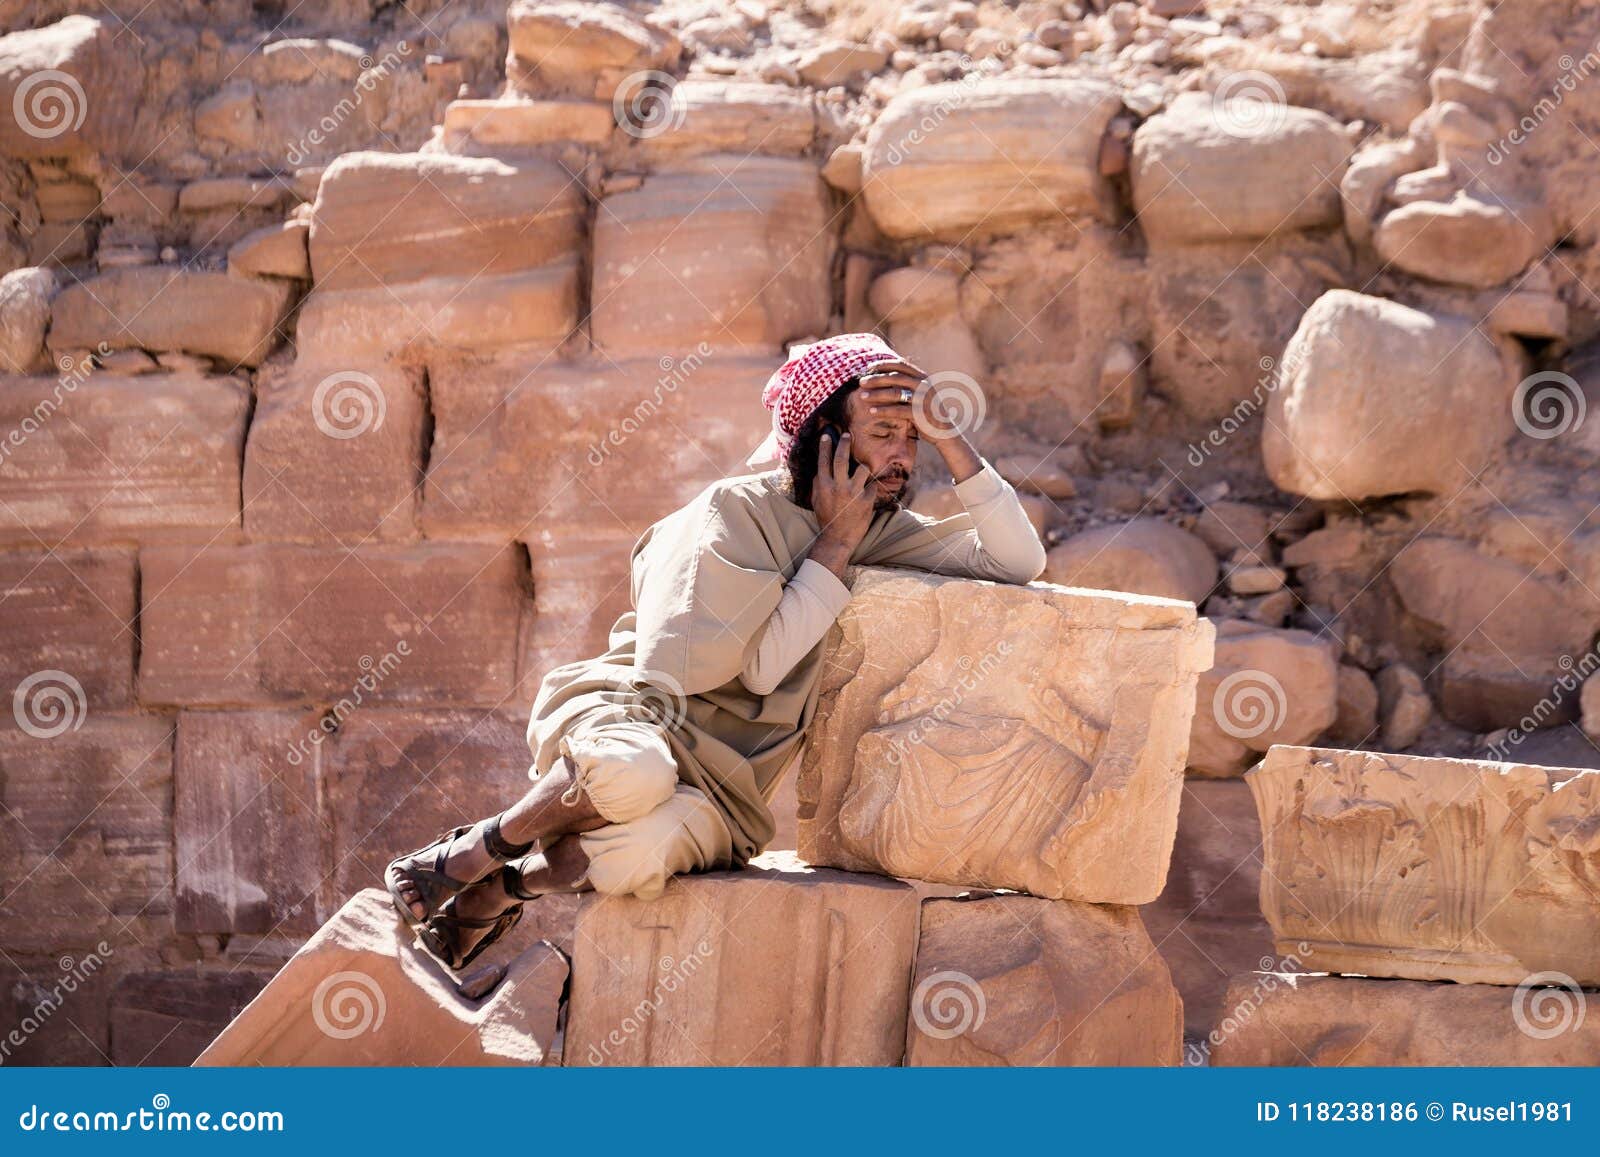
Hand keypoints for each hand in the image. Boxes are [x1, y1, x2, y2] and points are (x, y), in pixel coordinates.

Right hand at [809, 429, 874, 577]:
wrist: (838, 537)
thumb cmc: (826, 518)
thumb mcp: (816, 501)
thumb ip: (818, 484)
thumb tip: (820, 470)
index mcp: (823, 486)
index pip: (823, 461)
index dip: (825, 446)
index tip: (827, 435)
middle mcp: (837, 487)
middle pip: (842, 459)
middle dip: (845, 444)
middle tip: (848, 434)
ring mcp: (853, 493)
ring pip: (862, 469)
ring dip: (864, 467)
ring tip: (864, 469)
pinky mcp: (866, 500)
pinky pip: (871, 487)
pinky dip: (870, 489)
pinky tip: (867, 495)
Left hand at [858, 360, 981, 482]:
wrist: (943, 430)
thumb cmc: (926, 410)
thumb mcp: (920, 392)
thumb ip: (907, 382)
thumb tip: (884, 373)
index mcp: (923, 377)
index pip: (900, 364)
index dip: (883, 364)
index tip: (869, 368)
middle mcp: (924, 385)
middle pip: (895, 377)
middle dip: (876, 379)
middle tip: (861, 382)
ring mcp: (922, 399)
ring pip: (895, 393)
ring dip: (876, 394)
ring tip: (862, 396)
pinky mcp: (920, 414)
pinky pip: (897, 410)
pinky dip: (883, 410)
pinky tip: (871, 411)